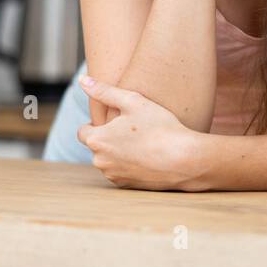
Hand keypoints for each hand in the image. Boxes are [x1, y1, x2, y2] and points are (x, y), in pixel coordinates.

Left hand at [76, 76, 204, 189]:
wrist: (184, 158)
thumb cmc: (159, 126)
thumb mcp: (133, 101)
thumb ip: (104, 91)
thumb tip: (82, 81)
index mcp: (98, 140)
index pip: (83, 131)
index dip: (97, 124)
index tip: (115, 120)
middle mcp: (100, 161)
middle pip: (97, 146)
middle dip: (109, 138)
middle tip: (133, 128)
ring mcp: (114, 176)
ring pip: (109, 160)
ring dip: (118, 152)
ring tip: (142, 142)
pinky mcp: (127, 185)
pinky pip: (121, 172)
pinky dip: (129, 164)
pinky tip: (147, 156)